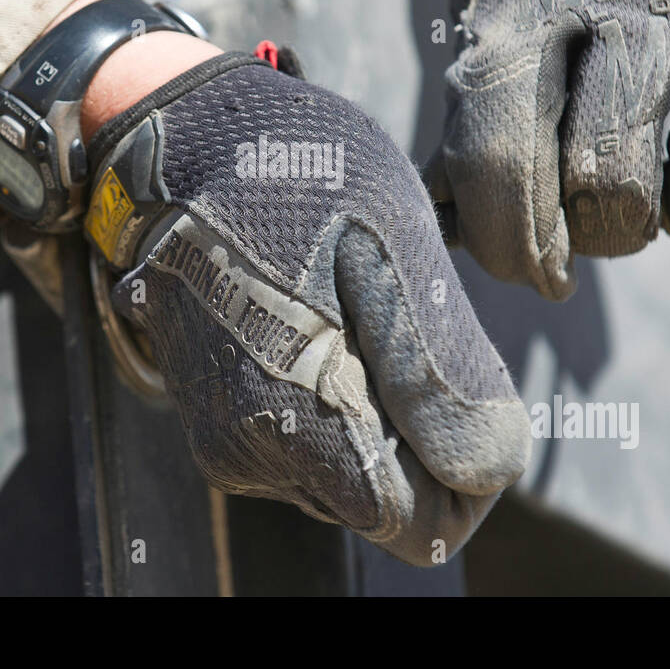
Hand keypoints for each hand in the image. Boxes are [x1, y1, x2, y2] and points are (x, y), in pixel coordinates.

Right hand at [86, 54, 529, 565]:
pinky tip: (337, 324)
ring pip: (349, 476)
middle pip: (385, 505)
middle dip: (429, 441)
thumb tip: (489, 466)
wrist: (180, 143)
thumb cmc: (288, 175)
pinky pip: (309, 444)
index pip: (419, 524)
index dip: (471, 478)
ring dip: (385, 417)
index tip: (479, 393)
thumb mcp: (389, 240)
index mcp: (295, 419)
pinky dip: (343, 402)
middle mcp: (251, 451)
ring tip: (371, 315)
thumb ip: (439, 365)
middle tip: (427, 335)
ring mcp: (227, 436)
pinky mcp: (217, 414)